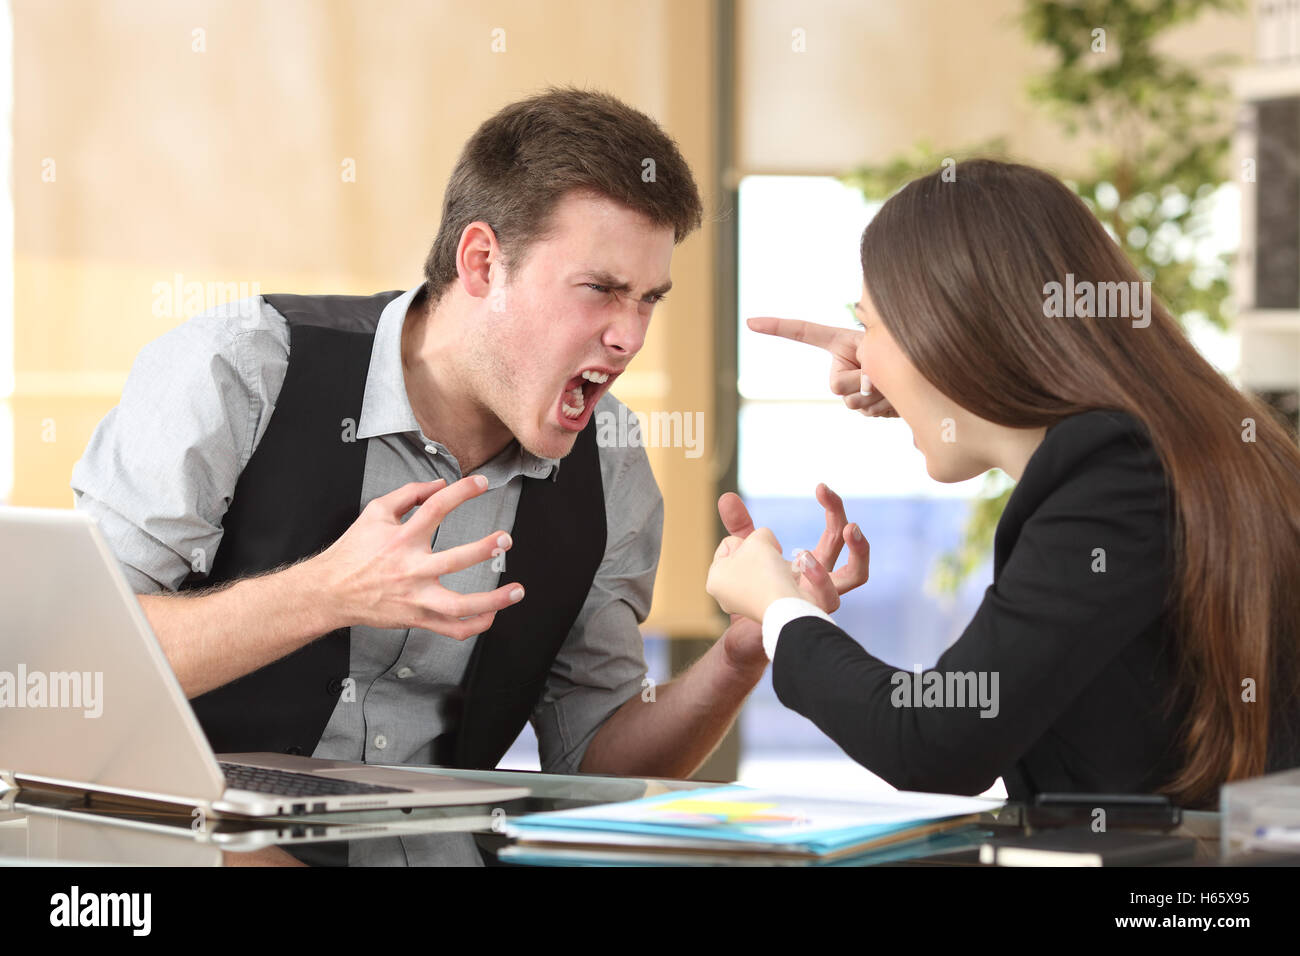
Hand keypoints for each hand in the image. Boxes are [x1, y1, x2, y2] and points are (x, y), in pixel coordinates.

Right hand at [313, 476, 524, 638]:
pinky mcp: (417, 618)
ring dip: (491, 600)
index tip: (482, 484)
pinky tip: (492, 615)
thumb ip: (409, 494)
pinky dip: (474, 625)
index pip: (435, 508)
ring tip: (516, 590)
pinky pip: (451, 629)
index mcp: (401, 539)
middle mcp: (410, 570)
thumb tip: (440, 484)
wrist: (330, 591)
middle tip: (505, 540)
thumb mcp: (376, 512)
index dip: (461, 492)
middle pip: (452, 561)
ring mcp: (415, 598)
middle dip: (482, 550)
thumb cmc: (353, 552)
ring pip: (458, 606)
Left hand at [707, 528, 801, 622]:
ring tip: (780, 572)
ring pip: (762, 568)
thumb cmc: (765, 572)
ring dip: (774, 564)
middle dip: (761, 553)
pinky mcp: (765, 608)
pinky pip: (774, 582)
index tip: (755, 554)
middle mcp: (725, 594)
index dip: (746, 542)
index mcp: (714, 579)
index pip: (729, 544)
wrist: (788, 607)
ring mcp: (745, 604)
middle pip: (745, 556)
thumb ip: (761, 534)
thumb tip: (770, 545)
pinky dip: (782, 577)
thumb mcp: (758, 539)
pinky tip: (787, 580)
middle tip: (768, 561)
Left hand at [712, 487, 870, 671]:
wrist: (744, 640)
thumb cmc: (748, 598)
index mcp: (811, 564)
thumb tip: (726, 497)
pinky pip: (828, 597)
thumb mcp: (739, 556)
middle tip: (825, 489)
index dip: (830, 509)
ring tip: (849, 526)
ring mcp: (818, 598)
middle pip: (841, 544)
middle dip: (838, 513)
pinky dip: (818, 577)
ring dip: (858, 550)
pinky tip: (803, 561)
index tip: (818, 488)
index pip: (831, 535)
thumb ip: (740, 527)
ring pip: (854, 576)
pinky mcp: (811, 614)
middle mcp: (821, 580)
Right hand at [746, 315, 897, 416]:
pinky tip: (895, 399)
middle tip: (883, 376)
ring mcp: (851, 388)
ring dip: (879, 397)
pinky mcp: (864, 407)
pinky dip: (886, 408)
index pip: (804, 332)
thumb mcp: (884, 352)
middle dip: (862, 384)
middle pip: (836, 385)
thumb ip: (869, 368)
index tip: (750, 321)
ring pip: (854, 404)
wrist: (925, 376)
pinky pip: (868, 414)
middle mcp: (841, 366)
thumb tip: (866, 386)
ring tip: (894, 386)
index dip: (777, 327)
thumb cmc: (906, 354)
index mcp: (840, 343)